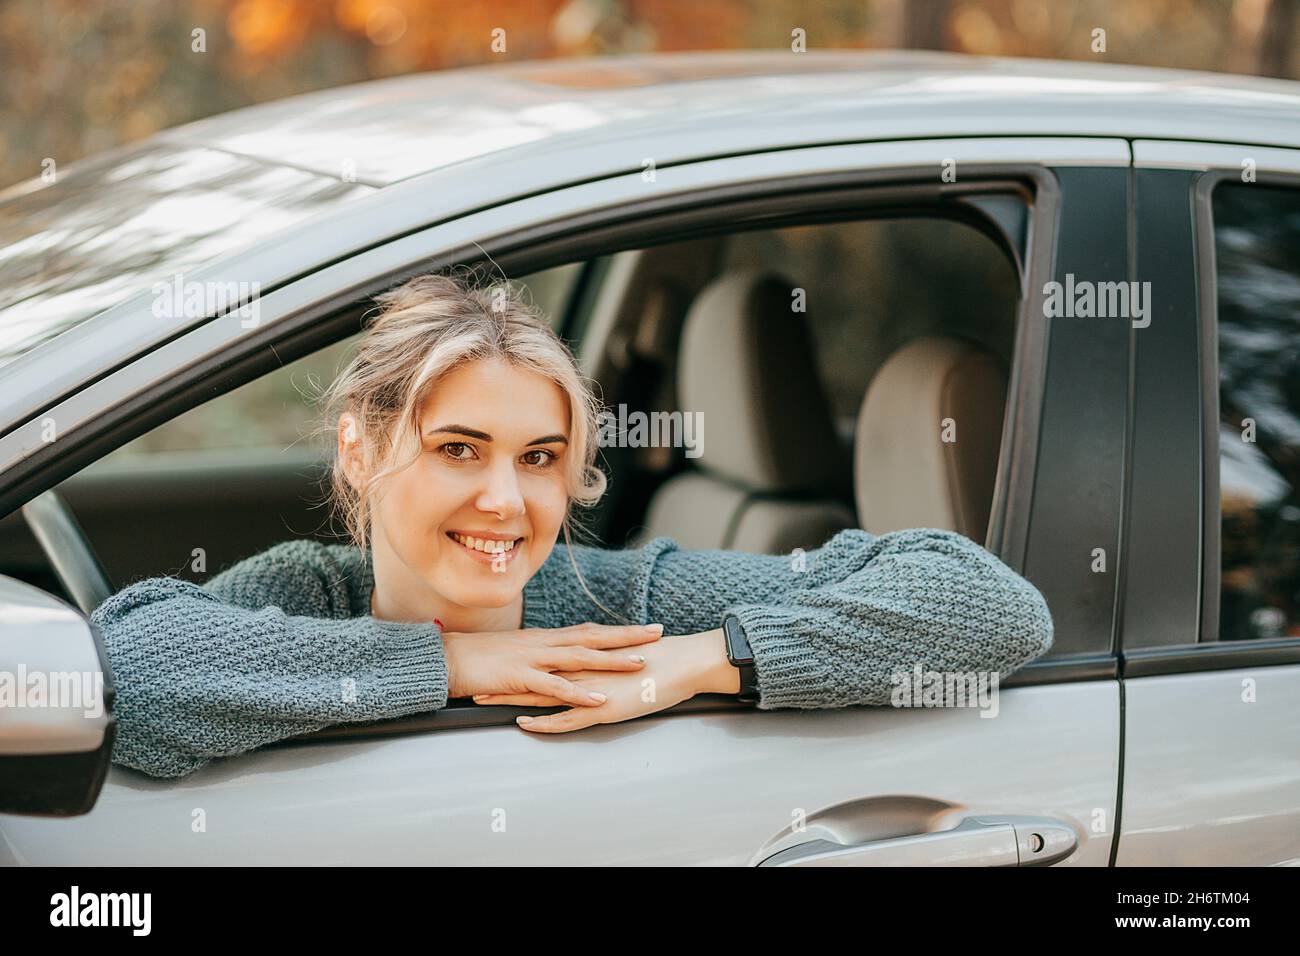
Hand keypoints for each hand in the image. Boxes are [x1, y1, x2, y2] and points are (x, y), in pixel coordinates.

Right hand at [443, 622, 663, 708]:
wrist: (447, 659)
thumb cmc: (479, 659)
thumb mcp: (515, 655)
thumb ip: (538, 658)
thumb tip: (558, 665)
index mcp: (544, 639)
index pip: (588, 630)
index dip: (618, 630)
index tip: (645, 628)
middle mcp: (544, 644)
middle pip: (593, 636)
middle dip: (627, 635)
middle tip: (658, 633)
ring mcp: (533, 659)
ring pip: (581, 657)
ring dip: (612, 660)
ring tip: (641, 663)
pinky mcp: (520, 677)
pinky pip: (555, 685)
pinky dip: (580, 691)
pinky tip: (600, 696)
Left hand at [472, 628, 740, 732]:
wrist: (684, 661)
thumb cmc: (664, 659)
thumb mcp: (631, 658)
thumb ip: (613, 662)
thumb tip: (605, 664)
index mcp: (591, 657)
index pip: (548, 658)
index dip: (522, 661)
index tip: (499, 661)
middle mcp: (584, 670)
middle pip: (535, 673)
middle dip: (504, 677)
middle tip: (476, 677)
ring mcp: (591, 689)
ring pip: (542, 694)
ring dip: (512, 697)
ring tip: (484, 699)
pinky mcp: (602, 709)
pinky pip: (566, 719)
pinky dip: (544, 722)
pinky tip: (524, 725)